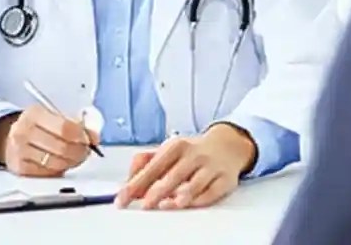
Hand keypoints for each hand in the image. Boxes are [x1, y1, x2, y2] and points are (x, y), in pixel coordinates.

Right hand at [0, 105, 100, 176]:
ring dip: (71, 162)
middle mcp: (24, 131)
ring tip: (75, 157)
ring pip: (56, 162)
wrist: (9, 138)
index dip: (81, 135)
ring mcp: (20, 151)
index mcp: (34, 114)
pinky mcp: (20, 168)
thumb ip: (74, 124)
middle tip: (86, 150)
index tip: (89, 139)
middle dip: (79, 151)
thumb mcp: (52, 116)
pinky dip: (59, 169)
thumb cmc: (35, 126)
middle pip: (62, 147)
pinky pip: (48, 173)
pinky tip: (61, 163)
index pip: (65, 127)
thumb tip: (94, 136)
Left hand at [115, 124, 257, 209]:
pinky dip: (199, 199)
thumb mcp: (168, 150)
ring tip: (166, 205)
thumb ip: (146, 162)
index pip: (152, 166)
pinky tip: (187, 204)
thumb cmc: (192, 152)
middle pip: (173, 175)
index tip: (123, 197)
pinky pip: (212, 192)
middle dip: (157, 191)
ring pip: (195, 183)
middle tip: (144, 204)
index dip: (136, 183)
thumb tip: (128, 180)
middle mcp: (194, 155)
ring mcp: (210, 167)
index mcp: (176, 147)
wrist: (227, 145)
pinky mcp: (225, 180)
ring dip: (180, 195)